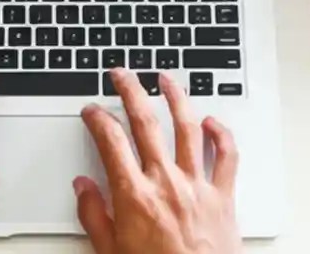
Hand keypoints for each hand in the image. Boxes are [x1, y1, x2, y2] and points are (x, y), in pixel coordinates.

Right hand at [75, 69, 241, 253]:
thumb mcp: (110, 253)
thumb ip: (94, 215)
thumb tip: (82, 186)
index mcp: (135, 196)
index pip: (110, 141)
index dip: (97, 118)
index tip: (91, 110)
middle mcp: (166, 183)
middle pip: (146, 122)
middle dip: (130, 90)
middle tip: (121, 74)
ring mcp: (198, 186)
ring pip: (188, 127)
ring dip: (176, 97)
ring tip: (166, 79)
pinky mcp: (223, 197)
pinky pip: (227, 156)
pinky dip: (221, 134)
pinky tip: (211, 121)